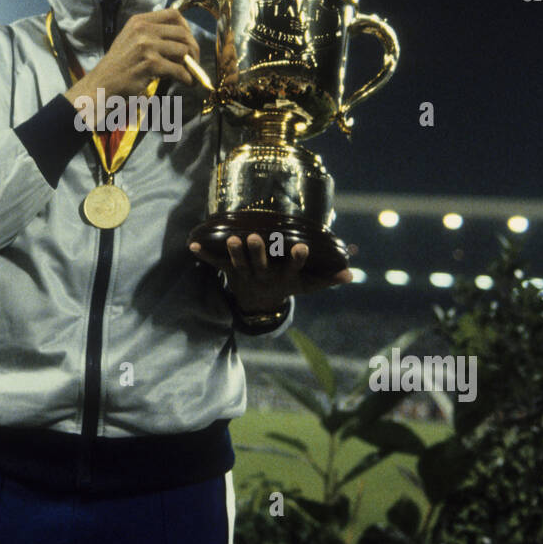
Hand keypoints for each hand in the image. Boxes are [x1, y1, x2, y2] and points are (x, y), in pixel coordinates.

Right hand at [64, 9, 199, 112]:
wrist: (102, 84)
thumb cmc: (119, 65)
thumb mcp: (131, 40)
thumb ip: (152, 33)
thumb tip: (183, 37)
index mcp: (139, 21)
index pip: (174, 14)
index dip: (186, 26)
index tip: (188, 40)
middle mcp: (142, 29)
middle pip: (182, 32)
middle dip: (193, 48)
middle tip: (194, 61)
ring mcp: (146, 45)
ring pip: (183, 50)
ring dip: (190, 65)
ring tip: (189, 74)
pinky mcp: (150, 63)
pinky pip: (178, 69)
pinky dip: (186, 77)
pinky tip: (186, 82)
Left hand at [189, 236, 351, 313]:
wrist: (258, 305)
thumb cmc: (287, 288)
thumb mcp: (307, 287)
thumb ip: (327, 279)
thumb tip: (350, 274)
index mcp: (282, 278)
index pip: (291, 269)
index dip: (295, 260)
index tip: (300, 248)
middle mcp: (262, 276)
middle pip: (258, 265)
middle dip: (256, 253)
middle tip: (254, 238)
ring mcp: (244, 275)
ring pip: (237, 264)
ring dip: (232, 253)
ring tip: (230, 239)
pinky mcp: (230, 272)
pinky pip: (215, 264)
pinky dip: (203, 256)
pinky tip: (192, 245)